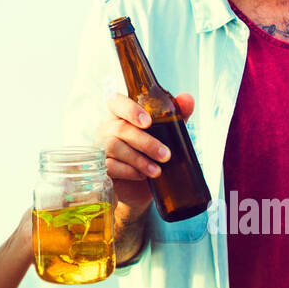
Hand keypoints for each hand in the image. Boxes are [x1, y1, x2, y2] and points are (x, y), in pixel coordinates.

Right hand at [97, 92, 195, 214]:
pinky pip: (111, 166)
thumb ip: (176, 115)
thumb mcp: (166, 134)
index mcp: (120, 116)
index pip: (116, 102)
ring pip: (115, 147)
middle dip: (146, 142)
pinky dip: (129, 171)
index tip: (148, 122)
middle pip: (121, 128)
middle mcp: (107, 129)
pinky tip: (142, 176)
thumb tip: (187, 99)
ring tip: (157, 171)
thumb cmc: (151, 154)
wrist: (142, 188)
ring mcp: (100, 148)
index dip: (130, 109)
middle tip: (166, 155)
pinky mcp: (102, 168)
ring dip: (140, 160)